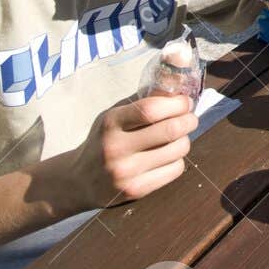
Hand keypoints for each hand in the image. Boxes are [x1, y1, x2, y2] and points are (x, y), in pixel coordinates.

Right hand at [69, 96, 196, 208]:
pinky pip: (175, 169)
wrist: (79, 180)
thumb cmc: (105, 140)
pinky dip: (177, 160)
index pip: (151, 109)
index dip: (177, 103)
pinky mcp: (136, 190)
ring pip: (178, 150)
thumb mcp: (115, 115)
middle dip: (189, 120)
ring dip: (185, 140)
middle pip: (171, 130)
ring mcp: (125, 171)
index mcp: (111, 123)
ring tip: (176, 138)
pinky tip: (166, 157)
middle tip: (189, 119)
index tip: (185, 102)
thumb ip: (144, 99)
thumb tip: (178, 79)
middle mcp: (116, 147)